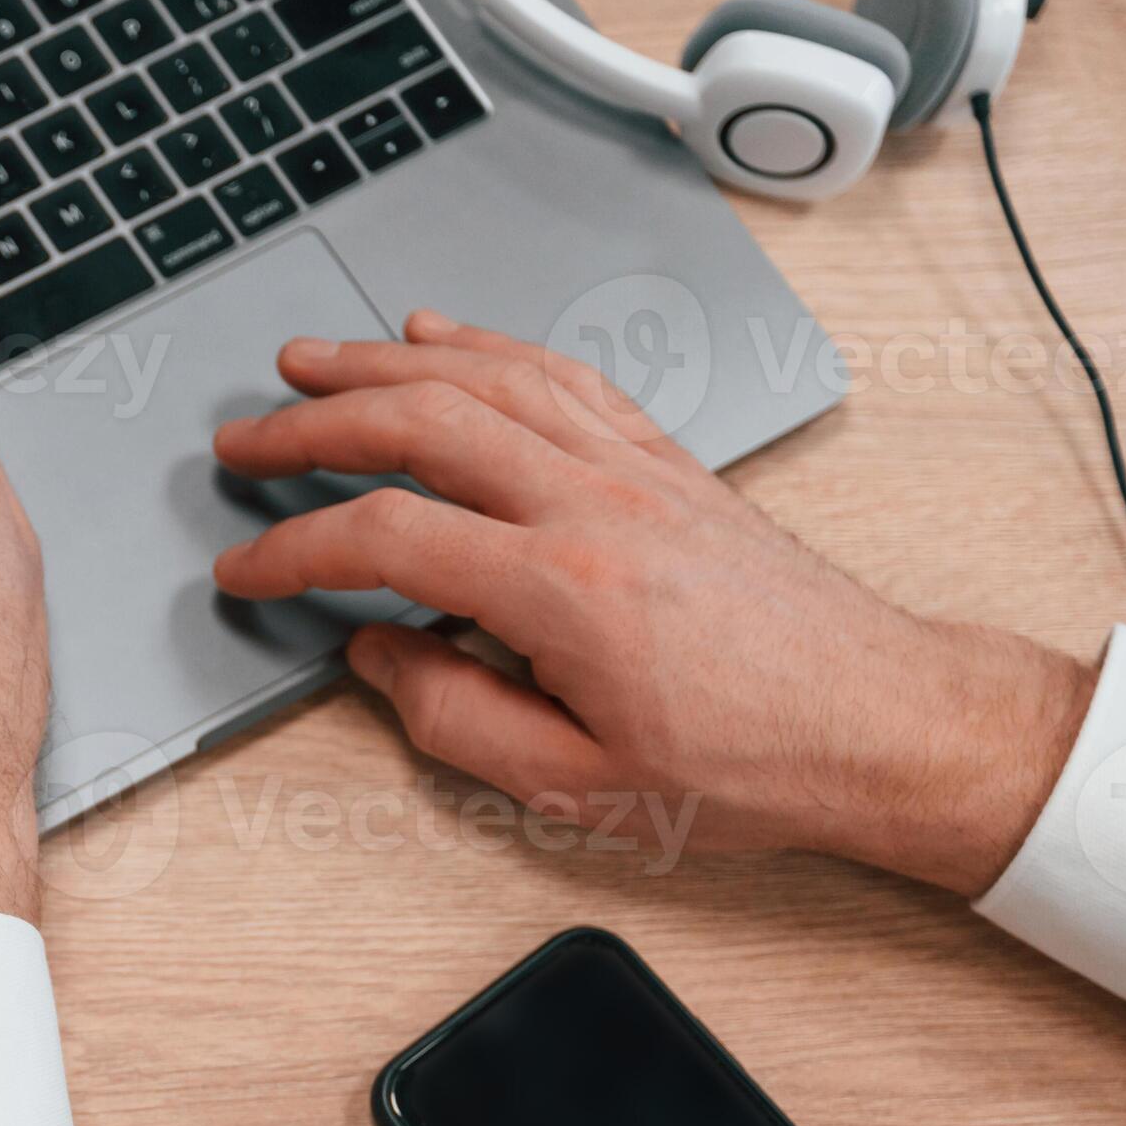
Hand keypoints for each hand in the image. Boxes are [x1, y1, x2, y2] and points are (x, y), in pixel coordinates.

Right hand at [211, 312, 1096, 897]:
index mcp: (561, 589)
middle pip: (423, 423)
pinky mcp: (666, 463)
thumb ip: (456, 719)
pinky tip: (442, 337)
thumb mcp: (578, 787)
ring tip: (313, 360)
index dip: (294, 549)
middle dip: (315, 420)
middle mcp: (594, 505)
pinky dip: (488, 348)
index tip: (244, 567)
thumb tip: (380, 655)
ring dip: (385, 362)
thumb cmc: (750, 760)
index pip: (385, 538)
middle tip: (246, 433)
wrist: (880, 722)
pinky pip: (561, 378)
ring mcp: (634, 471)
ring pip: (488, 379)